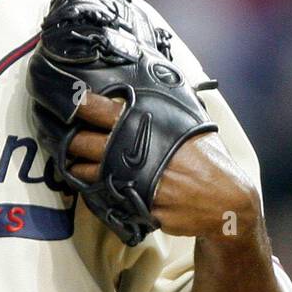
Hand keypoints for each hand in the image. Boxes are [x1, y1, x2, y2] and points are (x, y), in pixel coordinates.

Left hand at [65, 91, 259, 240]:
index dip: (82, 105)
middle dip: (71, 139)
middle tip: (66, 136)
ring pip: (88, 171)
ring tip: (74, 161)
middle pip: (83, 142)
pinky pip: (104, 195)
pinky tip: (95, 183)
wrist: (226, 202)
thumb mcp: (192, 125)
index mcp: (149, 126)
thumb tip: (157, 87)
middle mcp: (136, 151)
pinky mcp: (132, 204)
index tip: (70, 102)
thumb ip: (167, 111)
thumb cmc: (210, 160)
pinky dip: (97, 189)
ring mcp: (132, 180)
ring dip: (78, 166)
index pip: (104, 110)